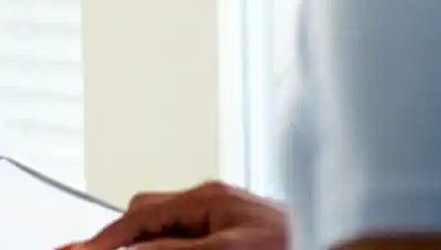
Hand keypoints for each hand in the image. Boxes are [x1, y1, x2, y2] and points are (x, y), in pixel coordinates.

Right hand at [63, 181, 287, 248]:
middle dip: (119, 235)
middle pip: (145, 212)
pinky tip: (155, 245)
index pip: (140, 215)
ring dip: (142, 238)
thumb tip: (134, 248)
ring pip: (162, 222)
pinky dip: (165, 241)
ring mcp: (219, 214)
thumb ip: (175, 249)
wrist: (333, 238)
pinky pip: (183, 233)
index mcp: (206, 197)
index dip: (107, 237)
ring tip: (116, 245)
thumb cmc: (292, 242)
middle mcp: (209, 200)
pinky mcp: (229, 228)